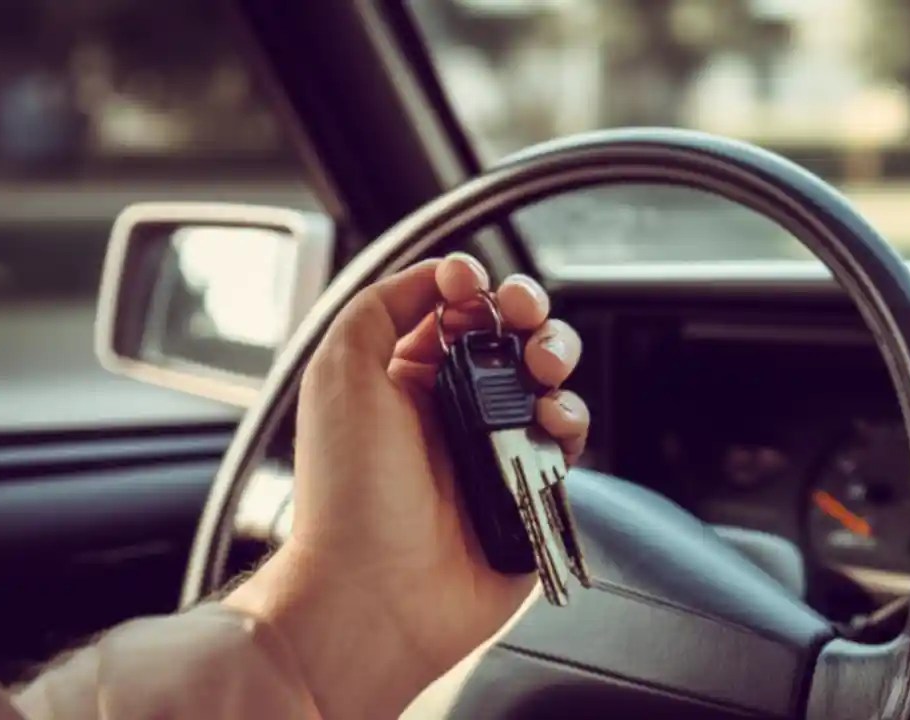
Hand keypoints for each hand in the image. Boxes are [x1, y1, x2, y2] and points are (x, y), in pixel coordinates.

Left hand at [225, 254, 588, 718]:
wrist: (375, 593)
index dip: (471, 286)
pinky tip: (551, 423)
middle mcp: (453, 409)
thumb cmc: (347, 493)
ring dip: (556, 356)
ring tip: (542, 370)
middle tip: (522, 318)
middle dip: (526, 311)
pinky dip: (569, 419)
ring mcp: (494, 448)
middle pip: (512, 335)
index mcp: (404, 378)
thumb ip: (381, 305)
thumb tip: (438, 272)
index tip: (472, 283)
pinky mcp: (530, 489)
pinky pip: (566, 440)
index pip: (454, 310)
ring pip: (549, 380)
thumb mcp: (339, 373)